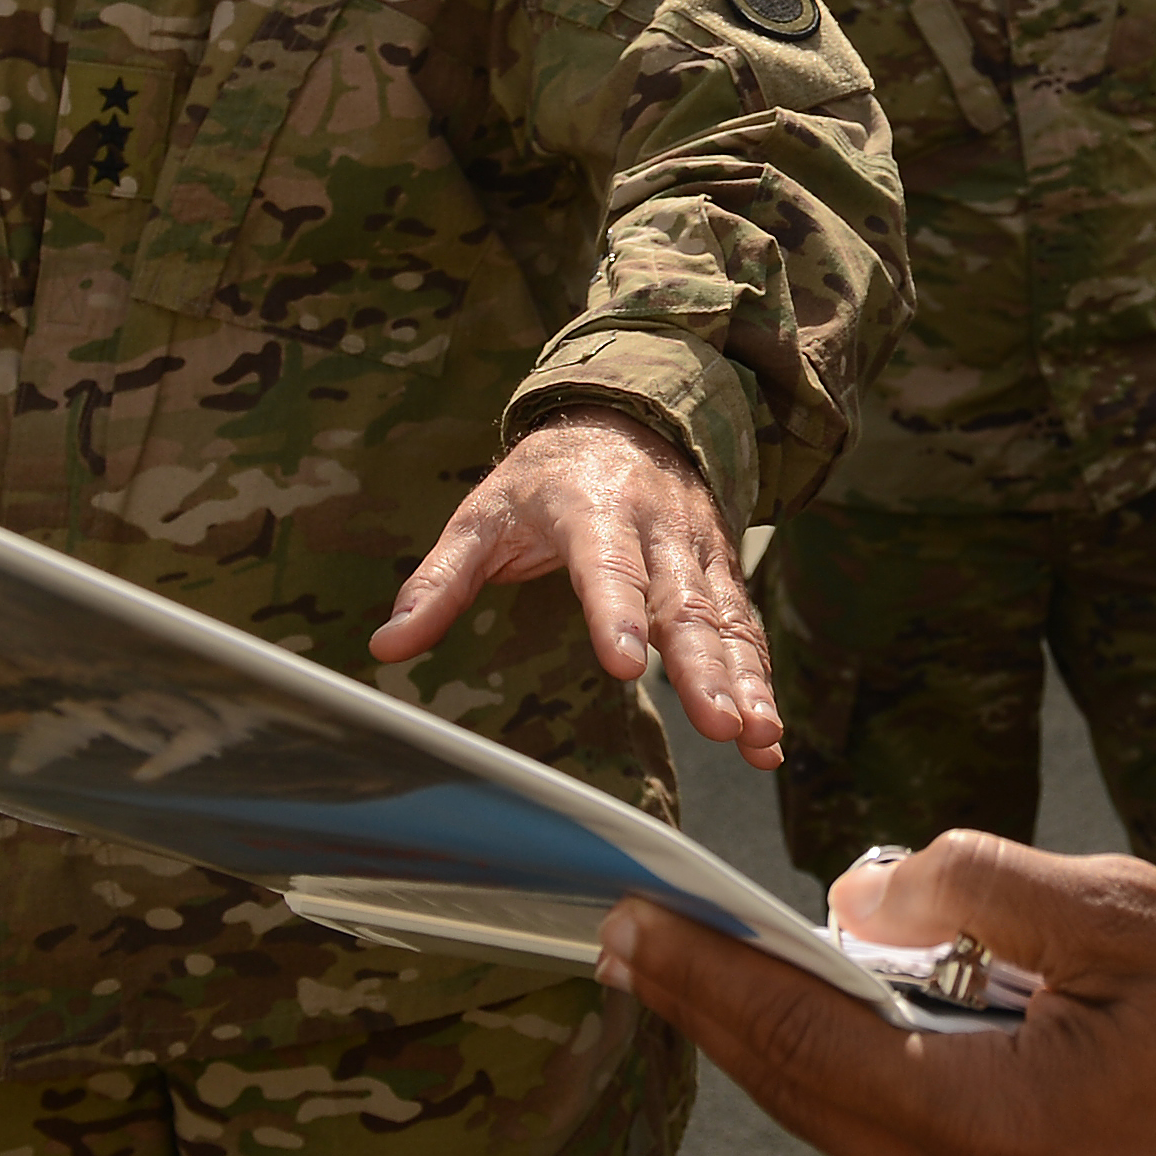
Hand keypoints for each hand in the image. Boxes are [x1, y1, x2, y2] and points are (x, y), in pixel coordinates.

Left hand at [374, 408, 782, 764]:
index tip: (625, 666)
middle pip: (682, 602)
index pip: (607, 564)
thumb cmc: (543, 479)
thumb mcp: (482, 515)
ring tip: (756, 738)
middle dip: (703, 667)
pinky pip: (743, 628)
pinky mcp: (719, 572)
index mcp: (592, 509)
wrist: (626, 417)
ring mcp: (695, 550)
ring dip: (745, 681)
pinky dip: (759, 679)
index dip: (617, 614)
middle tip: (720, 723)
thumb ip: (440, 580)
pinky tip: (768, 738)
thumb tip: (387, 646)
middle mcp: (657, 528)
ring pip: (725, 619)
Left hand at [598, 833, 1155, 1155]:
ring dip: (826, 1047)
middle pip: (813, 1099)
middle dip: (733, 1010)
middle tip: (654, 939)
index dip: (707, 977)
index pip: (800, 1043)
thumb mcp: (1126, 911)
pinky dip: (894, 1091)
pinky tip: (899, 1026)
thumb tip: (858, 894)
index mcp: (984, 1131)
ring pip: (867, 1133)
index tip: (634, 924)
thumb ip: (979, 889)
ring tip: (785, 961)